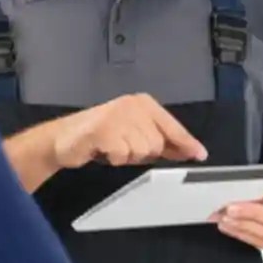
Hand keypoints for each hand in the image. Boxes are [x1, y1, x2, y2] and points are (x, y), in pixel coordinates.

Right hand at [52, 93, 208, 167]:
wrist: (63, 139)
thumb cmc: (103, 138)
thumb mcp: (135, 136)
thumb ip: (161, 142)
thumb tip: (189, 152)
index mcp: (144, 104)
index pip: (172, 126)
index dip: (186, 142)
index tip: (200, 155)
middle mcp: (134, 105)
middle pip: (157, 144)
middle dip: (143, 153)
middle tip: (123, 147)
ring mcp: (119, 115)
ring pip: (141, 151)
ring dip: (127, 156)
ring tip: (112, 147)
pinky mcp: (104, 129)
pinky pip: (122, 155)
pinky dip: (113, 158)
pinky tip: (103, 150)